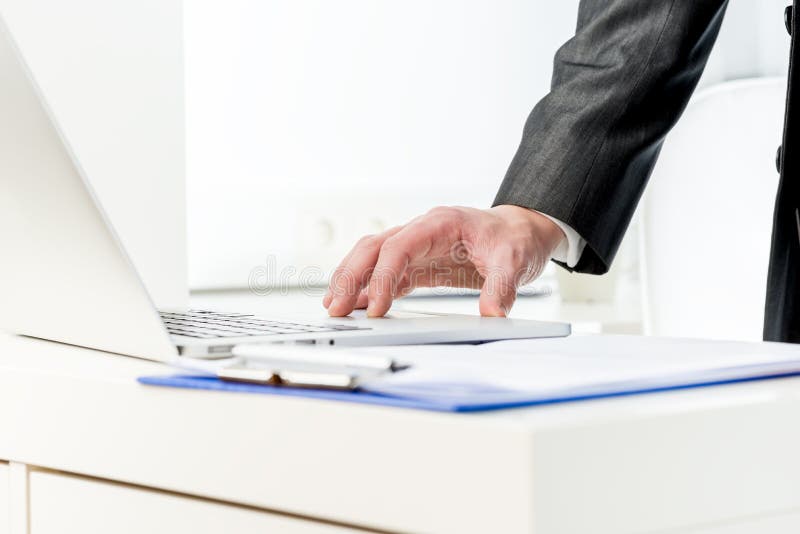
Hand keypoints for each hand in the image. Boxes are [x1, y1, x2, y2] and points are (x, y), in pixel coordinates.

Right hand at [323, 205, 565, 316]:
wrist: (523, 230)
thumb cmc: (515, 237)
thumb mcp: (515, 261)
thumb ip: (501, 288)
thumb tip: (493, 315)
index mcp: (440, 223)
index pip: (399, 246)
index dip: (383, 276)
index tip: (377, 307)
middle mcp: (422, 231)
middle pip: (374, 248)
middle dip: (351, 276)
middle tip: (336, 307)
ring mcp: (418, 247)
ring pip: (373, 258)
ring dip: (352, 280)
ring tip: (335, 307)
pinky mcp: (420, 263)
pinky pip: (387, 273)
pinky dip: (370, 289)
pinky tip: (358, 305)